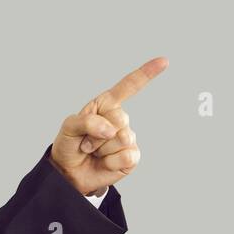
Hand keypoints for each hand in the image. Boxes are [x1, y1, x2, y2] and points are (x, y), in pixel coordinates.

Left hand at [49, 56, 167, 195]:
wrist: (69, 172)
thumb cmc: (69, 145)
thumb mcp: (69, 127)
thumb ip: (87, 122)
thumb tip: (111, 130)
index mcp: (106, 105)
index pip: (129, 86)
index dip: (147, 73)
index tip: (164, 61)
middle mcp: (120, 119)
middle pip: (120, 119)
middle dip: (97, 134)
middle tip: (87, 142)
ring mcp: (128, 138)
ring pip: (122, 139)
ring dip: (101, 149)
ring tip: (94, 151)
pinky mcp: (131, 157)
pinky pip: (127, 157)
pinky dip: (111, 162)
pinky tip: (104, 162)